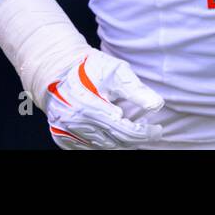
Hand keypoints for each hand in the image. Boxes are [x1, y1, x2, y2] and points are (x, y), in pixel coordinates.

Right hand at [43, 49, 164, 148]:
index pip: (123, 130)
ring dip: (119, 140)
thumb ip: (136, 90)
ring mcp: (66, 132)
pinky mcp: (61, 137)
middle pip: (114, 141)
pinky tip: (112, 131)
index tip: (157, 130)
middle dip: (135, 138)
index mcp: (88, 106)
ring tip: (130, 127)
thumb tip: (157, 105)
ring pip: (102, 146)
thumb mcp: (116, 72)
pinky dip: (103, 142)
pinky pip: (88, 147)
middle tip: (147, 130)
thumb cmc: (90, 67)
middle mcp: (75, 123)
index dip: (144, 133)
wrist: (57, 68)